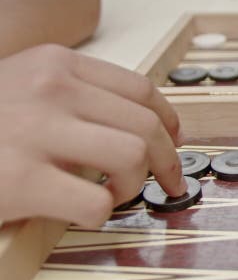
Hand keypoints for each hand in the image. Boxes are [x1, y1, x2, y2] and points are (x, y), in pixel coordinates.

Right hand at [0, 45, 185, 226]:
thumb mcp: (22, 88)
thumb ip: (71, 93)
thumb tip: (143, 122)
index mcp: (54, 63)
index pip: (141, 88)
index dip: (170, 120)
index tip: (175, 140)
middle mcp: (48, 89)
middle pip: (146, 125)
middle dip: (166, 160)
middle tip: (164, 182)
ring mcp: (32, 131)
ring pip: (132, 157)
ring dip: (133, 186)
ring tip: (114, 196)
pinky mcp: (19, 179)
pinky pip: (96, 202)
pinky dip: (99, 215)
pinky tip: (81, 213)